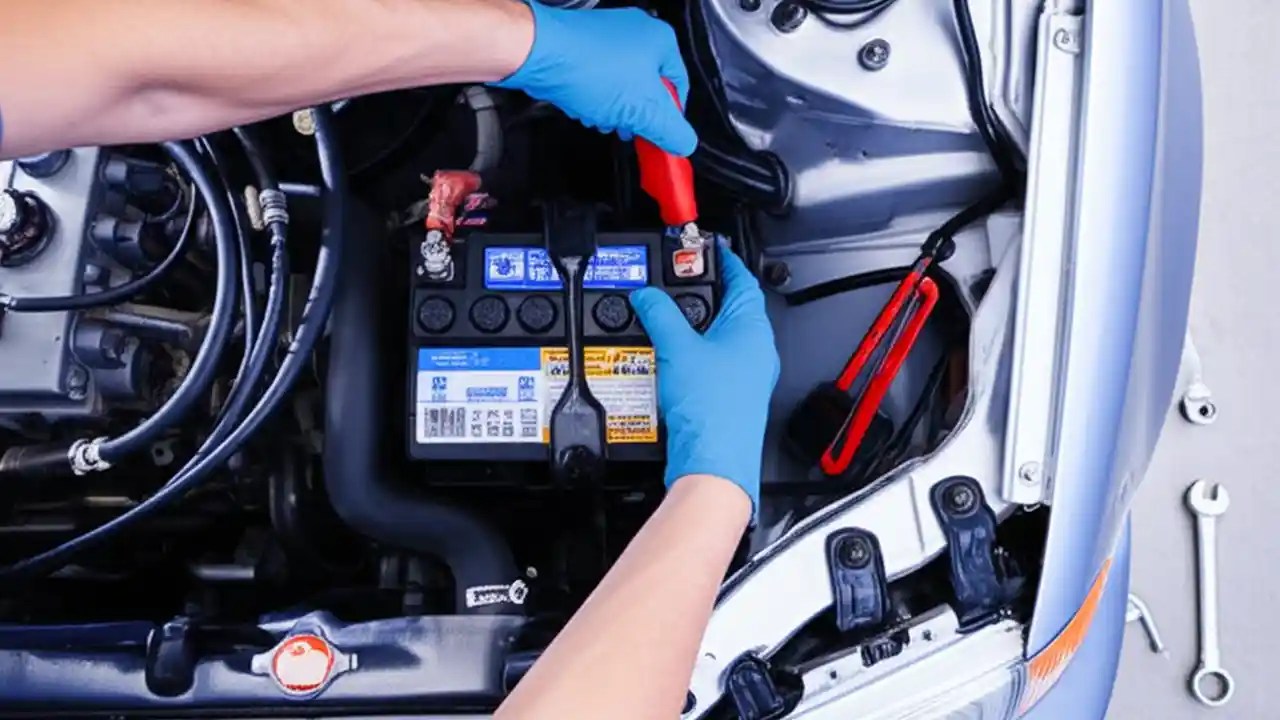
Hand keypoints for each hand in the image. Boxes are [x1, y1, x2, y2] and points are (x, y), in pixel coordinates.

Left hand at [493, 3, 697, 156]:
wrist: (538, 52)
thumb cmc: (587, 67)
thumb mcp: (642, 111)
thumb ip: (671, 131)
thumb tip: (684, 144)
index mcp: (661, 41)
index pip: (679, 88)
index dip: (670, 118)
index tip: (661, 137)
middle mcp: (637, 32)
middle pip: (649, 88)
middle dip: (636, 115)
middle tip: (629, 129)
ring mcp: (608, 37)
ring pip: (622, 86)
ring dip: (613, 109)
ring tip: (601, 117)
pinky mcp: (584, 46)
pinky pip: (598, 79)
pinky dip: (594, 97)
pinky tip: (584, 107)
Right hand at [630, 245, 779, 511]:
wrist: (712, 464)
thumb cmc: (712, 411)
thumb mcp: (676, 348)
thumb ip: (659, 314)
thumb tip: (647, 295)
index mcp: (753, 329)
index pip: (742, 279)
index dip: (723, 260)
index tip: (706, 249)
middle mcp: (757, 351)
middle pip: (730, 308)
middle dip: (702, 295)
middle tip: (678, 282)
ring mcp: (746, 376)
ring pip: (719, 339)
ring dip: (694, 327)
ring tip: (667, 320)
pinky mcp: (730, 398)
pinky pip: (712, 365)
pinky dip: (691, 355)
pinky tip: (670, 359)